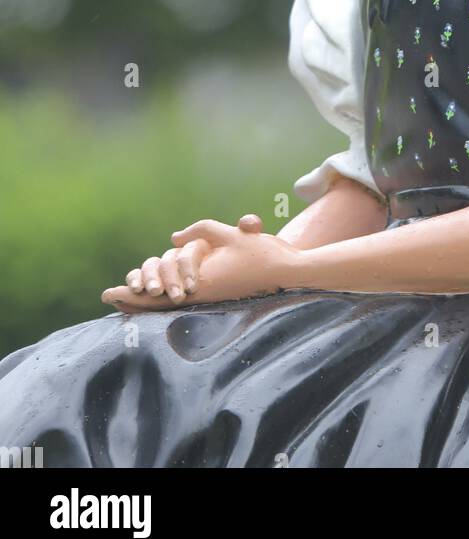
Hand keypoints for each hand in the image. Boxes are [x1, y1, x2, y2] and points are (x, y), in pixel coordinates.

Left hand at [101, 214, 291, 312]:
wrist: (288, 273)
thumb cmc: (262, 253)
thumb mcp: (231, 234)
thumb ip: (201, 233)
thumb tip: (172, 239)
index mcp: (200, 283)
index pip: (158, 293)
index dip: (132, 293)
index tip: (109, 295)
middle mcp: (202, 296)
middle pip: (159, 303)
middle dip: (133, 300)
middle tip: (109, 299)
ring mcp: (211, 299)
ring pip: (171, 305)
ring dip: (148, 302)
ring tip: (128, 301)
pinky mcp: (219, 298)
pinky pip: (186, 303)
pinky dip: (168, 301)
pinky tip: (163, 297)